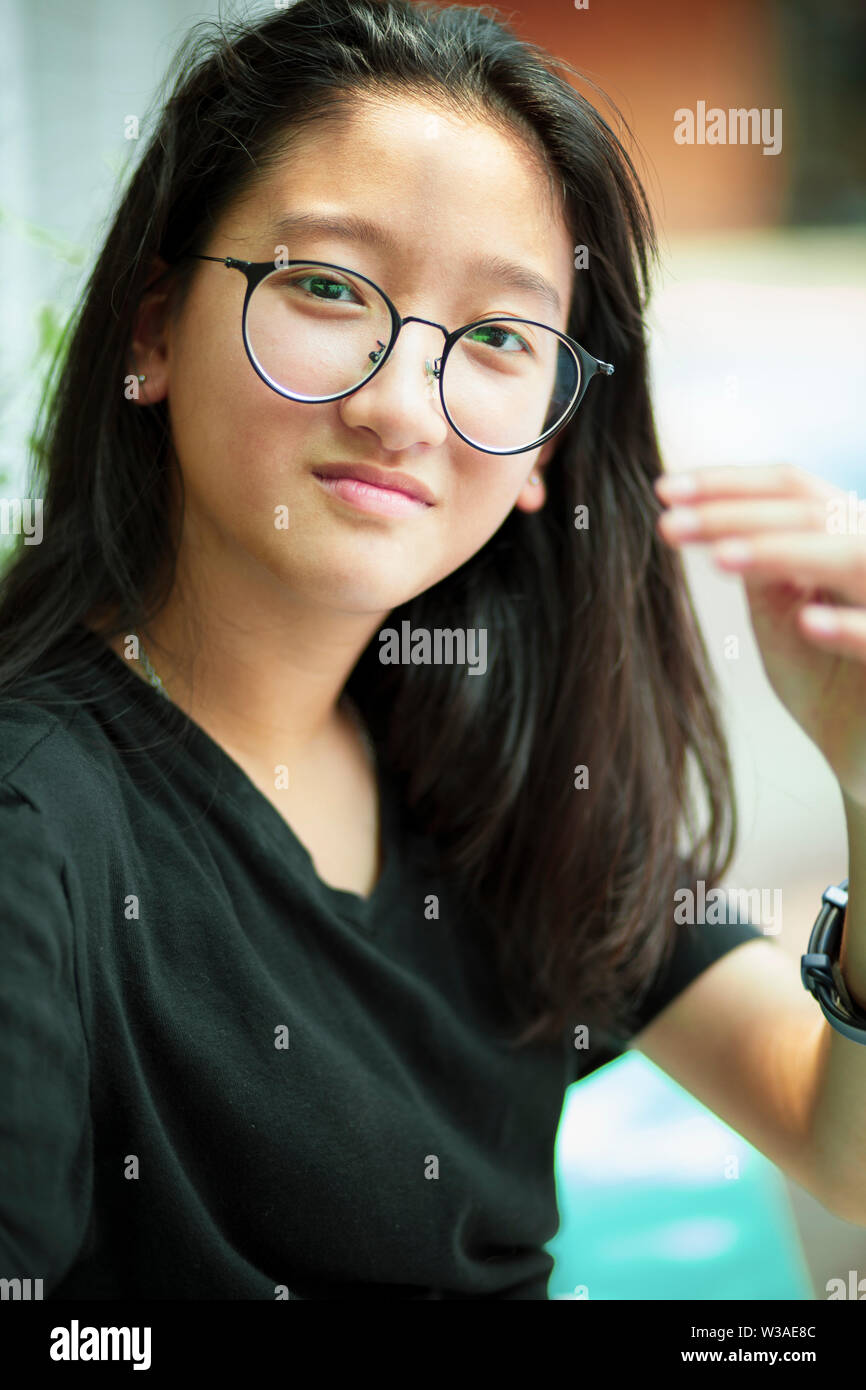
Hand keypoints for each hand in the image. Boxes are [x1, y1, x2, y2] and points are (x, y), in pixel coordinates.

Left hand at [654, 463, 865, 807]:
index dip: (729, 485)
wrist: (865, 754)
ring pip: (853, 557)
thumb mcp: (781, 615)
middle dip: (737, 515)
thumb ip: (761, 567)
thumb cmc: (825, 680)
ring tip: (721, 558)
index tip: (665, 493)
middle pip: (814, 513)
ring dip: (783, 551)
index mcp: (848, 535)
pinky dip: (848, 628)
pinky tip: (807, 623)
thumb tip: (717, 520)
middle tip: (670, 525)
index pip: (793, 488)